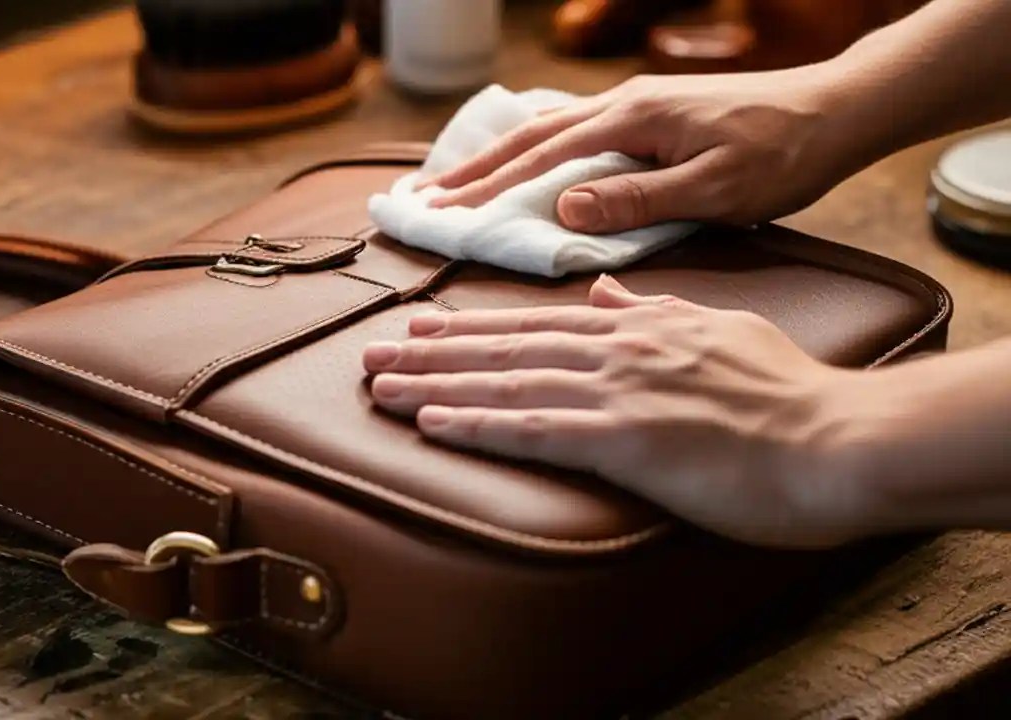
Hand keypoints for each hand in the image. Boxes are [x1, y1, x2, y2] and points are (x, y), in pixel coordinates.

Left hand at [362, 276, 867, 548]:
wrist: (840, 439)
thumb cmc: (791, 397)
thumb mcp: (721, 331)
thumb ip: (658, 312)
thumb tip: (608, 295)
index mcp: (640, 328)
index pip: (537, 325)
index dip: (472, 328)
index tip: (422, 327)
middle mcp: (618, 350)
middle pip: (505, 348)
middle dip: (432, 352)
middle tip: (371, 354)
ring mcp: (619, 391)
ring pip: (505, 384)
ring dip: (435, 386)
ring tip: (379, 386)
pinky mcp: (626, 438)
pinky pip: (535, 430)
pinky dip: (478, 425)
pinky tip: (433, 423)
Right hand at [421, 66, 865, 233]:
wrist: (835, 112)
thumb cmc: (781, 157)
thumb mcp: (713, 189)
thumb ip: (636, 200)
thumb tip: (561, 208)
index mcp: (632, 122)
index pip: (541, 157)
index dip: (487, 186)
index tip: (441, 211)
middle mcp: (625, 104)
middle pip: (531, 135)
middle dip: (475, 167)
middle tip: (425, 195)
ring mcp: (638, 104)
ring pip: (550, 127)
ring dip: (500, 155)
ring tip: (460, 178)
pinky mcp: (653, 112)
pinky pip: (577, 125)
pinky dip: (538, 144)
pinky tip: (528, 155)